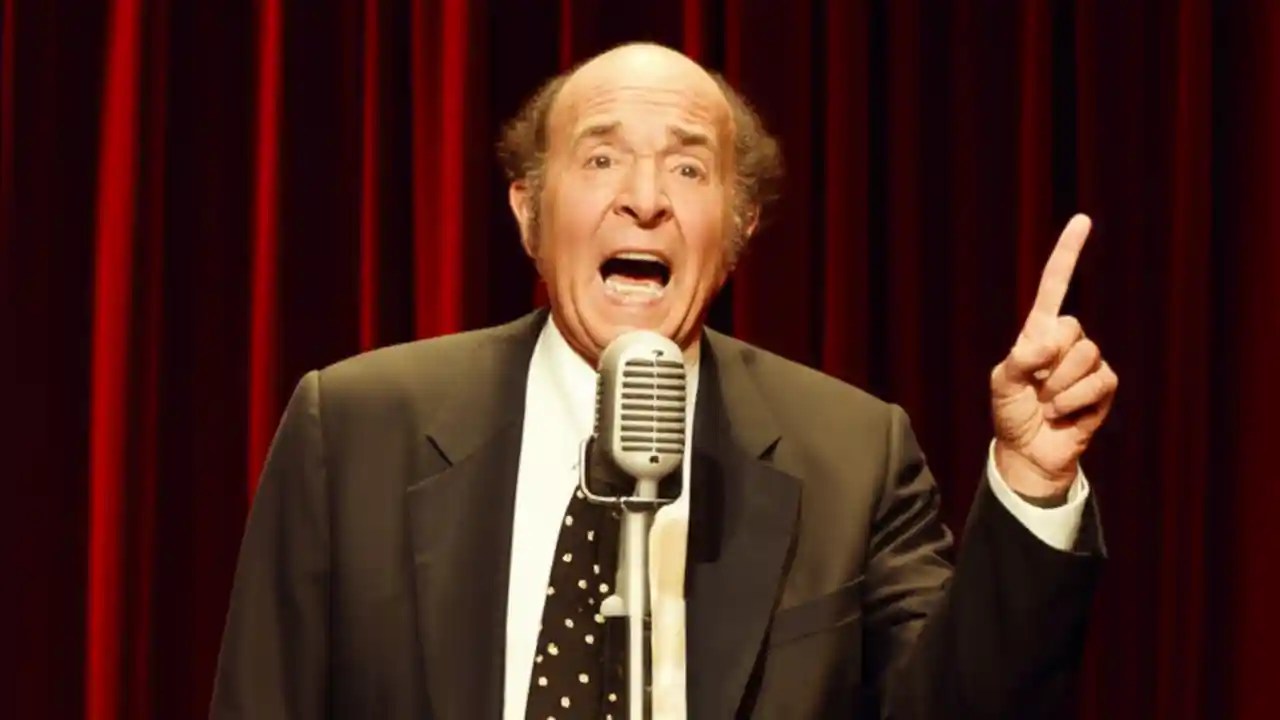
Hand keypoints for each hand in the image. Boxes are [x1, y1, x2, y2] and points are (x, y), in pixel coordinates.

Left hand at [990, 214, 1118, 500]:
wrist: (1029, 451)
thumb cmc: (1011, 414)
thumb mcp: (1003, 383)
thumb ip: (1020, 359)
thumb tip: (1047, 345)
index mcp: (1038, 332)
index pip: (1054, 285)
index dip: (1068, 254)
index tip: (1082, 220)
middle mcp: (1066, 341)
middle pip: (1070, 327)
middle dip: (1048, 362)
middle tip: (1035, 388)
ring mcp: (1088, 363)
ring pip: (1085, 356)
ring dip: (1059, 387)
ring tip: (1048, 403)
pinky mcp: (1104, 387)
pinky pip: (1097, 382)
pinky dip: (1073, 402)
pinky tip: (1064, 415)